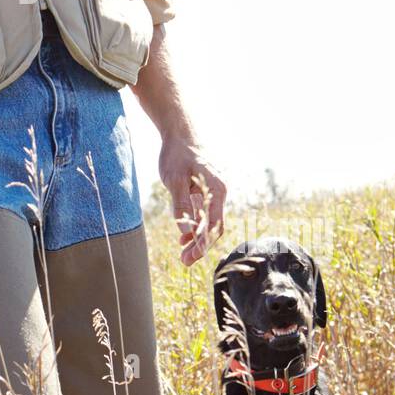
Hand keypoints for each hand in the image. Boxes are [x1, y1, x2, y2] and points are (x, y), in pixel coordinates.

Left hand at [158, 135, 225, 267]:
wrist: (179, 133)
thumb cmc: (178, 154)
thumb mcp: (175, 180)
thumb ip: (181, 205)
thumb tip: (185, 230)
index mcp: (217, 190)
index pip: (214, 224)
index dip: (204, 243)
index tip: (192, 256)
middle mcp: (219, 193)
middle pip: (213, 226)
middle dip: (200, 245)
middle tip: (185, 261)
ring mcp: (211, 192)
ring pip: (207, 221)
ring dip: (196, 238)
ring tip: (183, 254)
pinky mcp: (203, 191)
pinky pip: (201, 213)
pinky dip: (193, 225)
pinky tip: (183, 236)